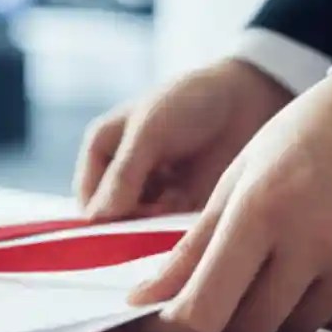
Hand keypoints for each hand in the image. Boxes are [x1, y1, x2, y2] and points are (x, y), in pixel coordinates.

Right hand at [75, 59, 292, 219]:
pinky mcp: (181, 207)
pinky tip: (192, 211)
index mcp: (102, 153)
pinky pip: (170, 231)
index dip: (102, 221)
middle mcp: (121, 178)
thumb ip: (123, 175)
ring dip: (157, 228)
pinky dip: (178, 229)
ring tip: (179, 206)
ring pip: (143, 231)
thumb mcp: (148, 131)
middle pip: (114, 223)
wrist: (243, 100)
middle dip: (133, 226)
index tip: (127, 223)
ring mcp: (153, 195)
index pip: (88, 202)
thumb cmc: (187, 103)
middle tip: (158, 214)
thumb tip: (97, 218)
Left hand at [128, 73, 331, 331]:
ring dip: (274, 311)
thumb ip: (193, 246)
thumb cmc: (309, 136)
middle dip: (224, 319)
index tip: (158, 330)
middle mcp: (311, 243)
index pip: (204, 308)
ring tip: (283, 258)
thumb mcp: (237, 178)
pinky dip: (318, 306)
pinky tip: (323, 260)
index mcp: (260, 209)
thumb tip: (152, 298)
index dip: (173, 331)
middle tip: (224, 287)